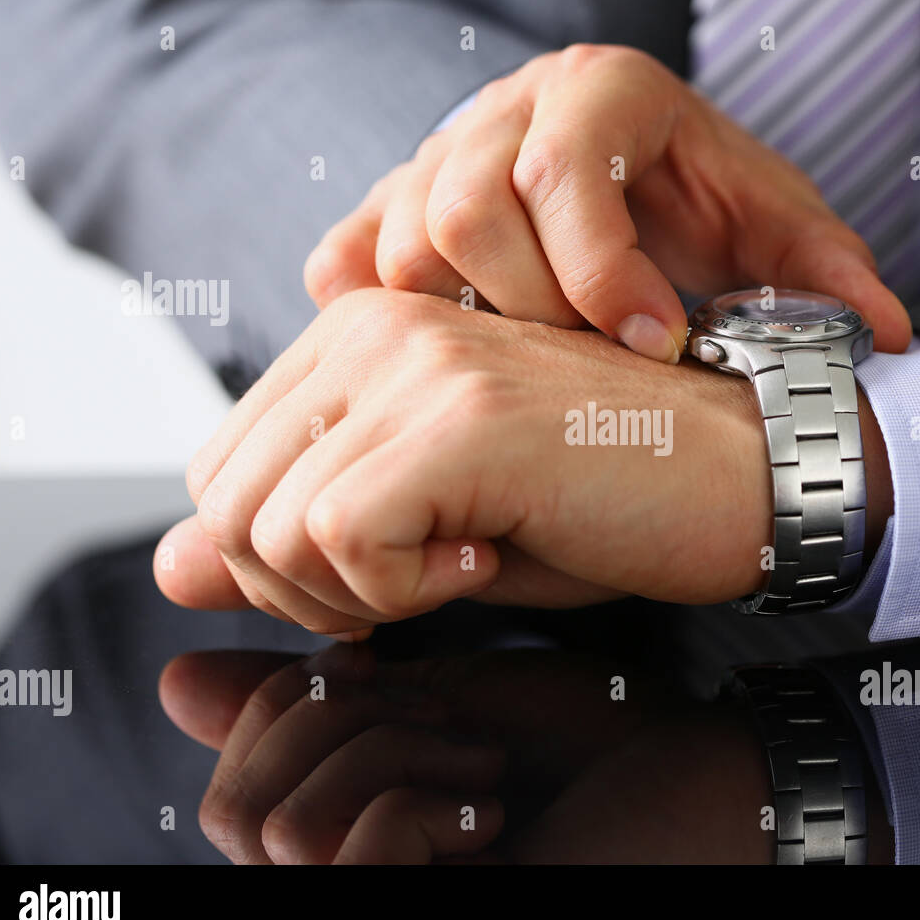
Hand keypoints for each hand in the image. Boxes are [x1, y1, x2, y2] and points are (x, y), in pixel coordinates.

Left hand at [157, 290, 891, 632]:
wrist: (745, 474)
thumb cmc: (604, 498)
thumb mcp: (432, 529)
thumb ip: (300, 539)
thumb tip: (174, 567)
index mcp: (360, 338)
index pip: (223, 472)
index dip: (289, 559)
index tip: (401, 560)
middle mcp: (373, 327)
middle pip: (224, 502)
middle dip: (307, 586)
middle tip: (425, 575)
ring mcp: (414, 362)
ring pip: (263, 526)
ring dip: (358, 592)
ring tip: (466, 556)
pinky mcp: (458, 415)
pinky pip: (339, 538)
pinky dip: (402, 590)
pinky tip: (490, 550)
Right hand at [160, 643, 778, 863]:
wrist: (697, 775)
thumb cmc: (584, 739)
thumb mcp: (429, 698)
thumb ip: (313, 700)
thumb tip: (174, 680)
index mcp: (349, 825)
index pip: (228, 793)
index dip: (291, 707)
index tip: (385, 666)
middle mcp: (357, 877)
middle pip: (234, 810)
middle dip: (341, 726)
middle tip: (449, 718)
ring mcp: (397, 904)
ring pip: (282, 826)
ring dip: (392, 758)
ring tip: (482, 761)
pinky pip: (346, 855)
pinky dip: (418, 803)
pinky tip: (493, 806)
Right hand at [302, 43, 911, 361]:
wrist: (645, 199)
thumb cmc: (709, 214)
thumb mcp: (778, 234)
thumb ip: (827, 275)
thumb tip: (882, 333)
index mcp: (605, 94)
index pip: (563, 167)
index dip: (600, 269)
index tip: (651, 344)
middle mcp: (509, 110)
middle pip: (463, 200)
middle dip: (528, 304)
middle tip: (591, 364)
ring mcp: (440, 156)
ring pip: (400, 238)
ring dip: (459, 322)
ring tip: (534, 369)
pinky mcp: (393, 208)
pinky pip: (346, 261)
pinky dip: (376, 316)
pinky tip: (435, 356)